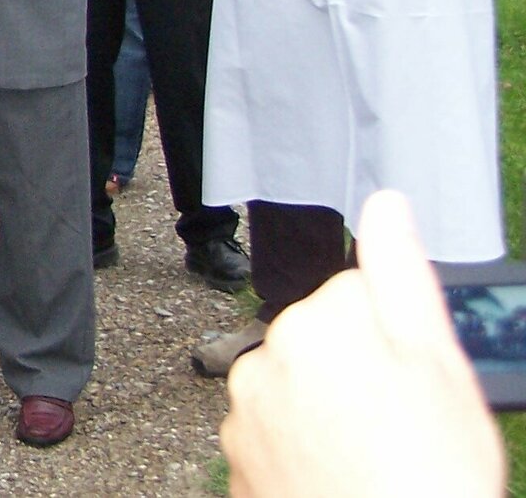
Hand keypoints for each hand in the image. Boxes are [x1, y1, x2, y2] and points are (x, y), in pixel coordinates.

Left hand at [222, 190, 502, 497]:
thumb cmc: (427, 470)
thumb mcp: (435, 362)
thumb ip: (401, 274)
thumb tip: (386, 204)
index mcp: (309, 325)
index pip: (357, 299)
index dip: (397, 339)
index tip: (415, 381)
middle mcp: (262, 364)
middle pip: (324, 346)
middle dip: (360, 374)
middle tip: (403, 425)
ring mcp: (244, 420)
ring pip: (300, 395)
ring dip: (330, 415)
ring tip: (373, 456)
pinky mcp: (238, 468)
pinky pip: (278, 442)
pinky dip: (304, 455)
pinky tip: (340, 476)